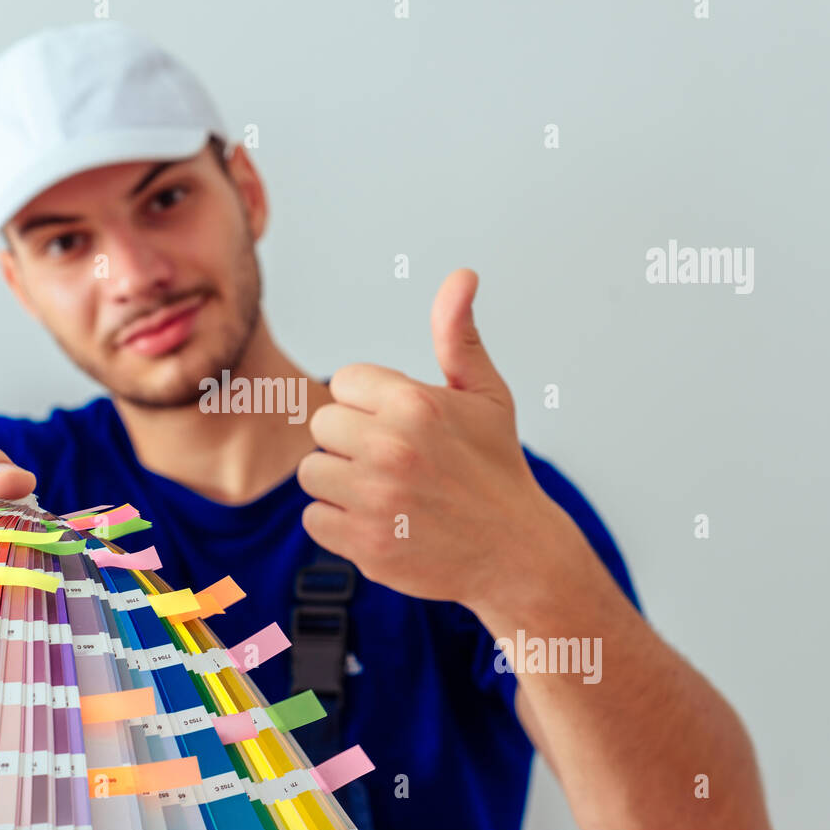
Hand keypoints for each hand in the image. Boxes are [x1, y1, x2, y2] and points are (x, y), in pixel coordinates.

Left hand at [297, 269, 583, 615]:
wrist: (516, 554)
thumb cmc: (497, 470)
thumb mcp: (485, 395)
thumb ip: (458, 335)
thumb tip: (461, 275)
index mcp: (414, 404)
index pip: (345, 383)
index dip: (370, 404)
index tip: (402, 425)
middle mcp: (391, 447)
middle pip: (322, 426)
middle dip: (351, 442)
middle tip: (394, 462)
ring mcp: (376, 499)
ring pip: (313, 474)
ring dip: (341, 484)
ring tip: (385, 493)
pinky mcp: (365, 543)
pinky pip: (315, 520)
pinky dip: (340, 525)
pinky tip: (380, 523)